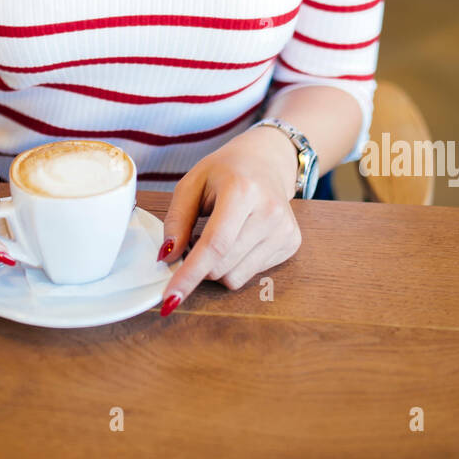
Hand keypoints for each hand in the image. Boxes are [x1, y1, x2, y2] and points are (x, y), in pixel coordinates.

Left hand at [158, 127, 302, 313]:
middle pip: (222, 265)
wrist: (266, 160)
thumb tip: (167, 257)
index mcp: (242, 190)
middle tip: (196, 237)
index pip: (215, 244)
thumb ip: (176, 220)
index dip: (189, 274)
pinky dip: (236, 264)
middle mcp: (269, 211)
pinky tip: (240, 238)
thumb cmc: (225, 171)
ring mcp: (284, 229)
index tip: (170, 298)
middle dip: (199, 264)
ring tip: (221, 234)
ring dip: (218, 266)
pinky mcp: (291, 243)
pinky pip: (251, 275)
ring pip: (235, 277)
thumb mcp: (191, 184)